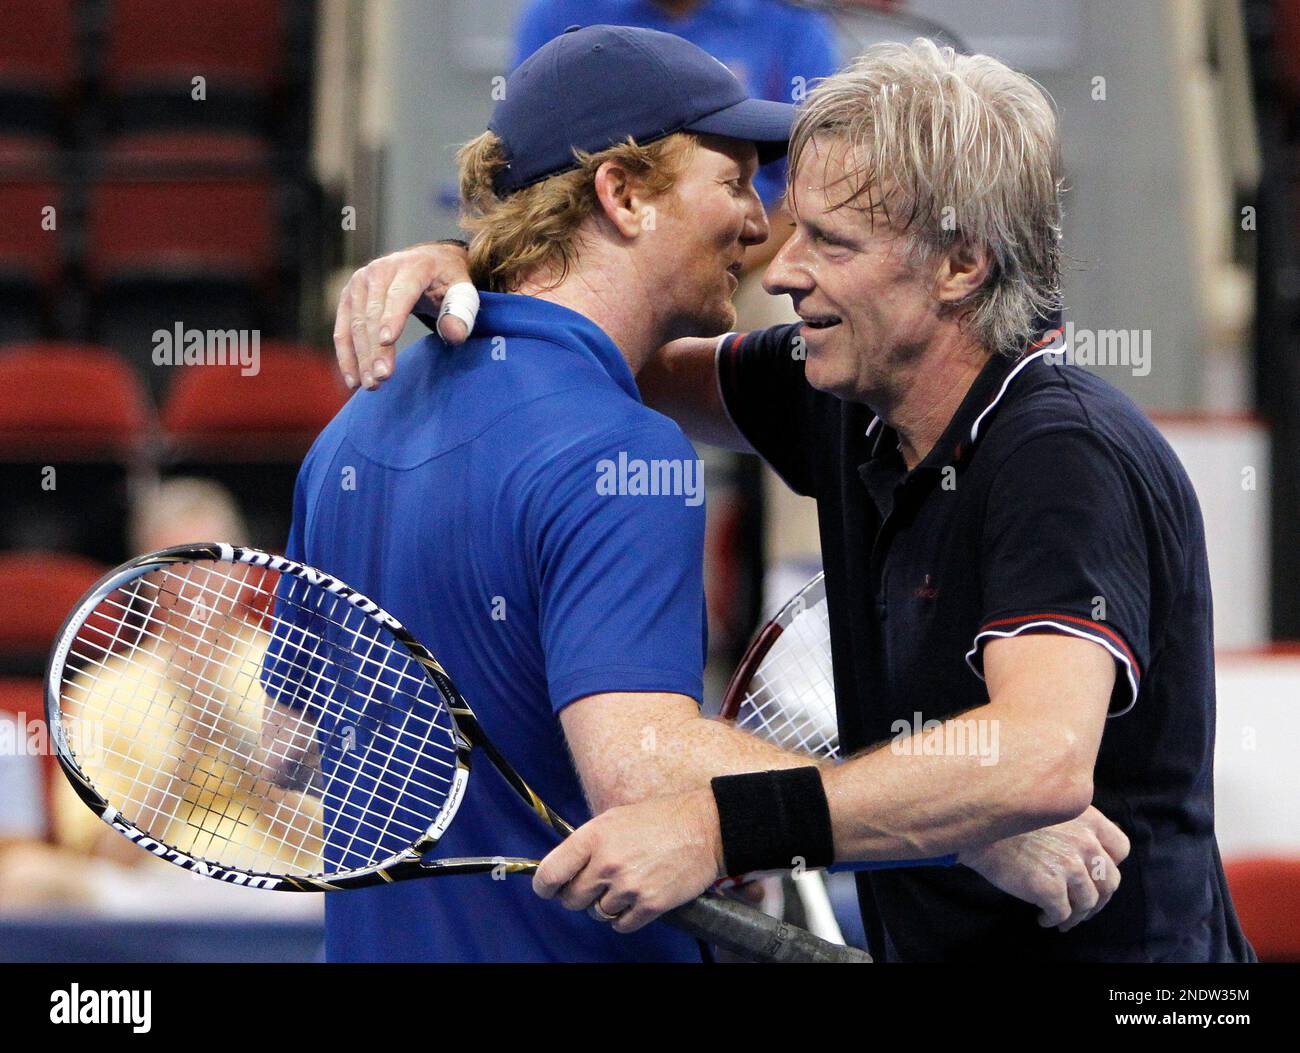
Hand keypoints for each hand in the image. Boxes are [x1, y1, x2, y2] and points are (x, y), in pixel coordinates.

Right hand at [333, 241, 472, 389]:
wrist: (428, 263)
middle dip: (376, 348)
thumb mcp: (463, 292)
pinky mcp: (348, 297)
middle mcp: (380, 269)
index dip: (392, 317)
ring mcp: (360, 282)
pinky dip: (346, 356)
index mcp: (412, 266)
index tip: (388, 341)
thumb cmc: (447, 282)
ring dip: (361, 358)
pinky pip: (342, 330)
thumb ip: (461, 313)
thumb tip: (454, 335)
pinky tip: (353, 380)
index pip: (400, 294)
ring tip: (371, 385)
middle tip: (382, 379)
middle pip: (373, 313)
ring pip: (355, 324)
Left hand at [532, 789, 724, 932]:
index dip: (545, 886)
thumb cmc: (661, 819)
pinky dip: (625, 918)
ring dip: (605, 906)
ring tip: (624, 887)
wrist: (706, 828)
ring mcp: (629, 887)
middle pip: (572, 899)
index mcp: (594, 837)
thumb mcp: (616, 817)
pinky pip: (621, 925)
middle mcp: (607, 863)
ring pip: (597, 914)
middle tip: (594, 886)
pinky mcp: (650, 905)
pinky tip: (636, 900)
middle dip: (579, 896)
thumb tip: (568, 866)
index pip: (550, 873)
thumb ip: (589, 842)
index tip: (549, 889)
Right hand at [959, 805, 1129, 930]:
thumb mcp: (1049, 808)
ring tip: (1061, 918)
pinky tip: (1042, 917)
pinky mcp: (1050, 887)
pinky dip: (1054, 920)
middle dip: (1097, 898)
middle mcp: (1085, 842)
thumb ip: (1073, 824)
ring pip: (1088, 902)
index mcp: (1087, 818)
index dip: (1109, 865)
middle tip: (1081, 906)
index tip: (1094, 874)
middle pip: (1109, 880)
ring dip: (1076, 915)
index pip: (1120, 848)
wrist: (976, 830)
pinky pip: (1062, 914)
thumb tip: (1082, 853)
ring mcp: (1069, 866)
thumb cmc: (1006, 819)